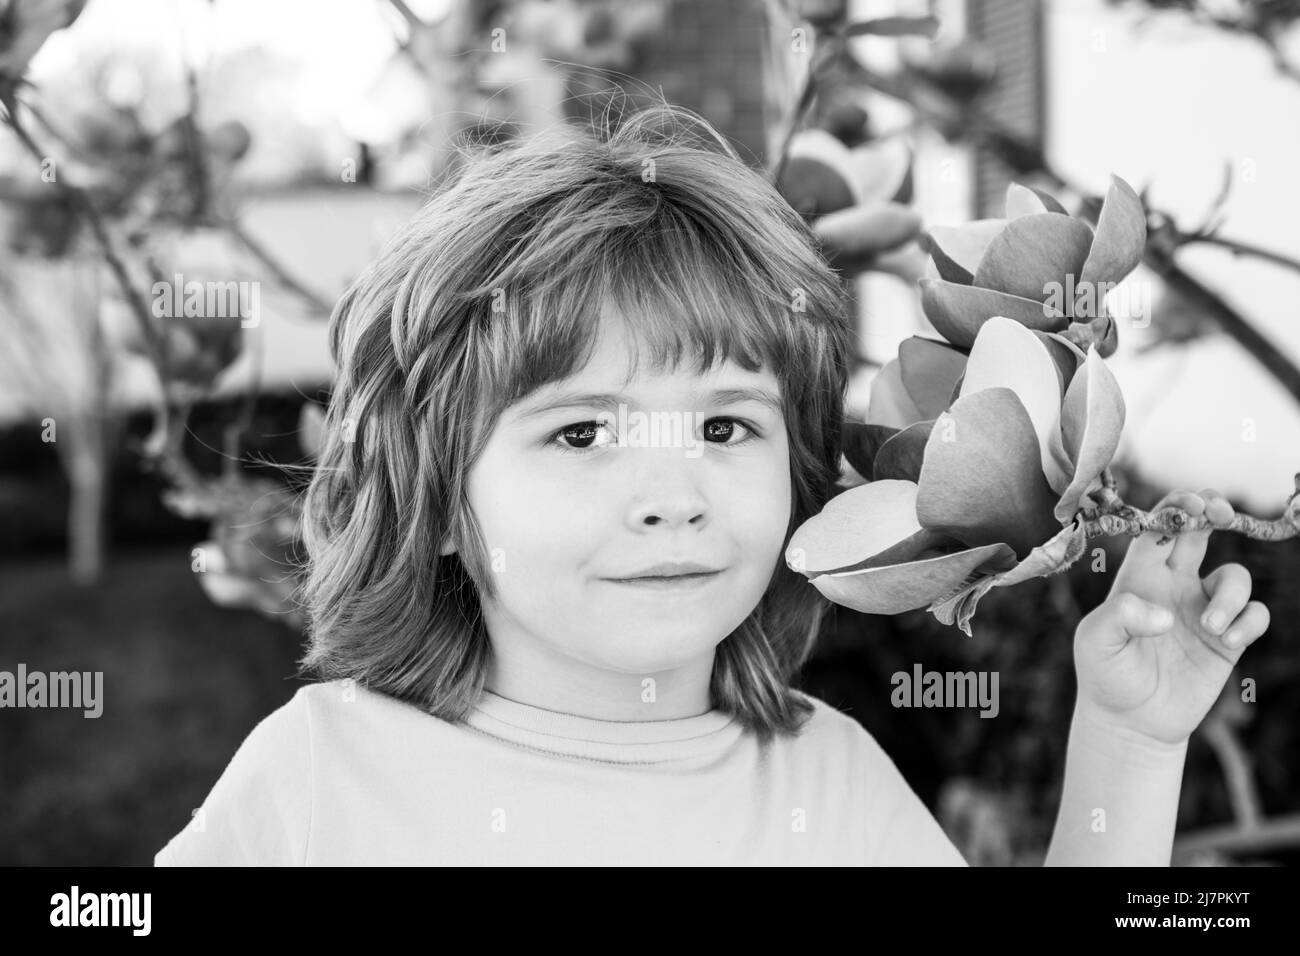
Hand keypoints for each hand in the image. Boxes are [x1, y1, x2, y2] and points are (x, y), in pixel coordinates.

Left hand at [1073, 489, 1269, 747]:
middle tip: (1223, 513)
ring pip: (1234, 577)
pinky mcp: (1226, 639)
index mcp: (1139, 576)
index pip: (1160, 528)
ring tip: (1210, 628)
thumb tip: (1164, 614)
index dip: (1177, 507)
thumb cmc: (1105, 674)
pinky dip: (1249, 622)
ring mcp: (1202, 609)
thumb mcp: (1096, 642)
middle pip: (1200, 532)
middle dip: (1215, 512)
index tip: (1194, 504)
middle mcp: (1173, 585)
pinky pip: (1254, 614)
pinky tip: (1228, 641)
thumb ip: (1119, 618)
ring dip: (1230, 596)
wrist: (1131, 720)